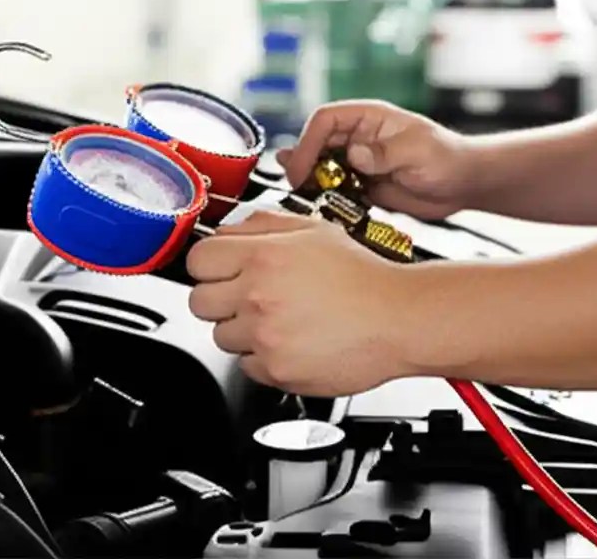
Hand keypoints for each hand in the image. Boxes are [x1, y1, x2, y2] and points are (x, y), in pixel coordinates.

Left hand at [185, 210, 413, 395]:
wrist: (398, 318)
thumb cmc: (362, 276)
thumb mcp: (313, 230)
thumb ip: (263, 225)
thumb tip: (226, 231)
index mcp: (263, 257)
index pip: (198, 261)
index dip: (209, 264)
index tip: (220, 269)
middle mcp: (258, 296)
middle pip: (199, 302)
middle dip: (219, 298)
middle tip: (248, 297)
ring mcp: (265, 337)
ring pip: (220, 336)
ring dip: (242, 330)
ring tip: (278, 320)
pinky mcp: (277, 370)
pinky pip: (246, 365)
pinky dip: (263, 357)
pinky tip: (291, 341)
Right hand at [278, 100, 472, 219]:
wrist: (465, 185)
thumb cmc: (449, 158)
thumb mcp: (418, 151)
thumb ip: (384, 153)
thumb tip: (353, 155)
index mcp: (370, 118)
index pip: (326, 120)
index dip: (309, 140)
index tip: (302, 164)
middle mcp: (360, 138)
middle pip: (317, 144)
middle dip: (303, 162)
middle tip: (297, 184)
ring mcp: (361, 163)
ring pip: (323, 168)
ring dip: (311, 181)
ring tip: (301, 194)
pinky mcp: (364, 186)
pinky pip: (337, 190)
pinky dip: (325, 198)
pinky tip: (316, 204)